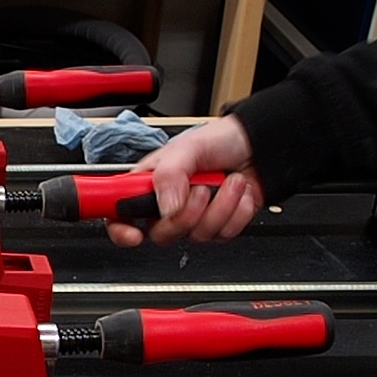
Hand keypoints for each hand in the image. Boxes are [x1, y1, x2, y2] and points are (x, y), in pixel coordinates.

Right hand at [109, 116, 264, 247]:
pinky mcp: (218, 225)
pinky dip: (236, 212)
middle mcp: (167, 204)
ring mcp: (193, 217)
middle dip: (187, 216)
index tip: (132, 234)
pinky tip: (237, 193)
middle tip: (200, 190)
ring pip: (196, 236)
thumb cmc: (220, 141)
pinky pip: (223, 235)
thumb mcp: (188, 147)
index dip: (120, 228)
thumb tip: (166, 208)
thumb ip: (170, 176)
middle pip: (161, 234)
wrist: (258, 146)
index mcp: (149, 183)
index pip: (118, 212)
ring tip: (226, 182)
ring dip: (220, 207)